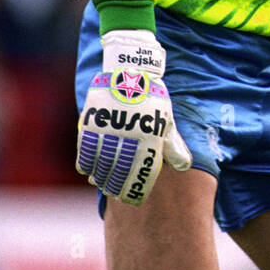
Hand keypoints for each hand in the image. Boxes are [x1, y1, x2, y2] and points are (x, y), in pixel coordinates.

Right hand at [76, 30, 191, 203]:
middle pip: (118, 169)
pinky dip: (85, 162)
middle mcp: (129, 135)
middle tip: (113, 192)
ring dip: (99, 176)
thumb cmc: (152, 99)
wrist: (130, 72)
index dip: (133, 188)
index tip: (130, 197)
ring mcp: (109, 129)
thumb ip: (172, 145)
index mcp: (149, 137)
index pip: (139, 172)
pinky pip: (86, 148)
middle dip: (114, 185)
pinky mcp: (92, 121)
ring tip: (100, 183)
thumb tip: (184, 167)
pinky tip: (86, 170)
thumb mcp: (165, 120)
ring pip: (100, 162)